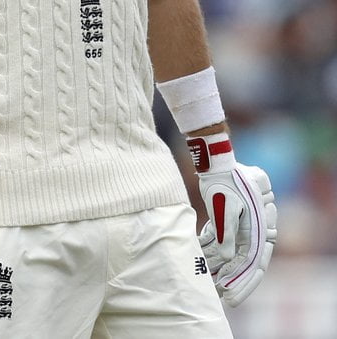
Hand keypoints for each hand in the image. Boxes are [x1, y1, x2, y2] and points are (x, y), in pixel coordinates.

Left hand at [190, 133, 276, 305]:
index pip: (254, 264)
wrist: (218, 161)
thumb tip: (226, 259)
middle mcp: (254, 230)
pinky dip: (212, 248)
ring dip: (218, 265)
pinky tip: (200, 256)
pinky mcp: (228, 219)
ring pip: (231, 252)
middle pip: (244, 262)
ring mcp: (241, 225)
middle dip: (232, 280)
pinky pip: (222, 239)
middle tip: (219, 296)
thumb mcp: (225, 208)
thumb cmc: (224, 182)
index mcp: (257, 229)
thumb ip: (226, 233)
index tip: (229, 297)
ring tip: (205, 278)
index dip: (243, 283)